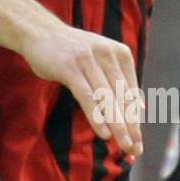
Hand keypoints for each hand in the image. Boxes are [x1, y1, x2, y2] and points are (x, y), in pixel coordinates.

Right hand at [20, 26, 143, 155]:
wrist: (39, 31)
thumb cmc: (71, 50)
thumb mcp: (100, 58)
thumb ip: (119, 79)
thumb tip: (140, 106)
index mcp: (120, 53)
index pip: (131, 92)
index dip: (135, 119)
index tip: (138, 140)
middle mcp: (107, 55)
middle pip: (122, 97)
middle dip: (131, 126)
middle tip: (135, 149)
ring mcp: (88, 60)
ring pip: (107, 99)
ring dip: (118, 125)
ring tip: (125, 145)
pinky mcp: (70, 68)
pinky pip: (87, 97)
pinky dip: (97, 117)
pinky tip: (104, 133)